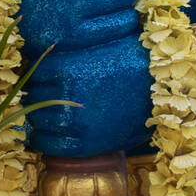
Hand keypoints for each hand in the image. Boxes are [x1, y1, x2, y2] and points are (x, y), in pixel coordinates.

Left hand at [24, 32, 151, 157]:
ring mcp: (74, 122)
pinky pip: (47, 144)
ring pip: (37, 121)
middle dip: (38, 96)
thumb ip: (71, 57)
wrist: (162, 94)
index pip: (35, 72)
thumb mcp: (100, 50)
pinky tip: (45, 136)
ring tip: (46, 117)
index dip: (39, 75)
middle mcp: (66, 96)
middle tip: (46, 98)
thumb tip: (44, 59)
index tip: (45, 78)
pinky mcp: (83, 144)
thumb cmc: (135, 65)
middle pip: (33, 97)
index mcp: (67, 68)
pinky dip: (42, 141)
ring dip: (38, 119)